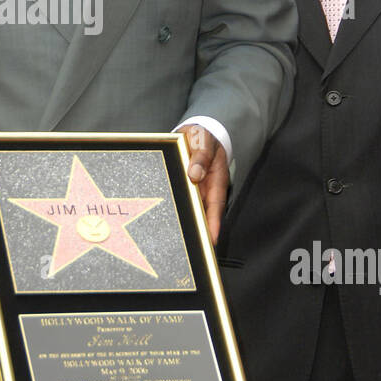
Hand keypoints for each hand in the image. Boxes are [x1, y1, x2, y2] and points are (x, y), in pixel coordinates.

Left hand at [184, 125, 228, 244]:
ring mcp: (195, 189)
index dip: (213, 223)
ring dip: (186, 223)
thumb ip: (201, 156)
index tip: (211, 239)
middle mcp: (205, 189)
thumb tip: (195, 174)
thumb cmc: (203, 137)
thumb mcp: (203, 141)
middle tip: (194, 249)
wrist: (195, 132)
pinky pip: (180, 200)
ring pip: (191, 209)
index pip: (215, 205)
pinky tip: (164, 221)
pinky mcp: (183, 187)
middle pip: (203, 213)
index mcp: (215, 180)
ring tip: (177, 242)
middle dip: (199, 231)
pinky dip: (175, 210)